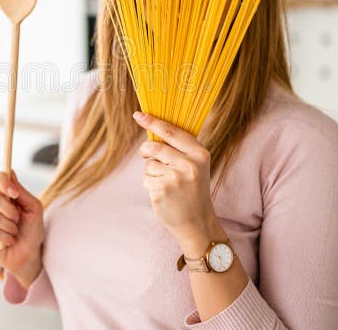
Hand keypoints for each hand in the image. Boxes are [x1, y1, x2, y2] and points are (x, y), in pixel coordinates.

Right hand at [0, 169, 44, 288]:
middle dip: (11, 211)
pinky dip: (6, 237)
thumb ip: (22, 192)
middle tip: (18, 219)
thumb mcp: (34, 208)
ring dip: (10, 226)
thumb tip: (11, 172)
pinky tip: (8, 241)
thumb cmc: (32, 230)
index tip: (14, 193)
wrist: (30, 254)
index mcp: (4, 194)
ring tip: (14, 232)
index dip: (1, 181)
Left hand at [133, 111, 219, 248]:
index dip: (152, 121)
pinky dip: (150, 186)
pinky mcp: (162, 190)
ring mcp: (175, 178)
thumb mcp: (195, 165)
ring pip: (148, 165)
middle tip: (146, 155)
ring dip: (151, 173)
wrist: (197, 222)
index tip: (138, 115)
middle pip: (154, 147)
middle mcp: (189, 164)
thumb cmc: (192, 189)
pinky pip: (146, 179)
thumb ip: (179, 148)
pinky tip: (163, 194)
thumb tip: (152, 128)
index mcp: (199, 153)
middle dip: (145, 151)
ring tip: (166, 183)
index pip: (171, 132)